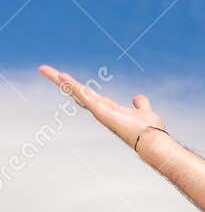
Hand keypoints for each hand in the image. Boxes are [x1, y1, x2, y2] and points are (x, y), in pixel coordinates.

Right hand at [38, 64, 163, 148]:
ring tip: (46, 70)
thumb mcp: (145, 112)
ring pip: (78, 93)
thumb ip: (141, 104)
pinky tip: (62, 77)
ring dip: (62, 81)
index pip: (90, 95)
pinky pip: (85, 97)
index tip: (64, 78)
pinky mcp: (101, 112)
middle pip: (78, 92)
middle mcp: (101, 110)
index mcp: (109, 109)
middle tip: (44, 70)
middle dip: (62, 81)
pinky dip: (73, 87)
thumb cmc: (150, 130)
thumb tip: (138, 97)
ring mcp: (100, 111)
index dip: (77, 87)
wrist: (154, 142)